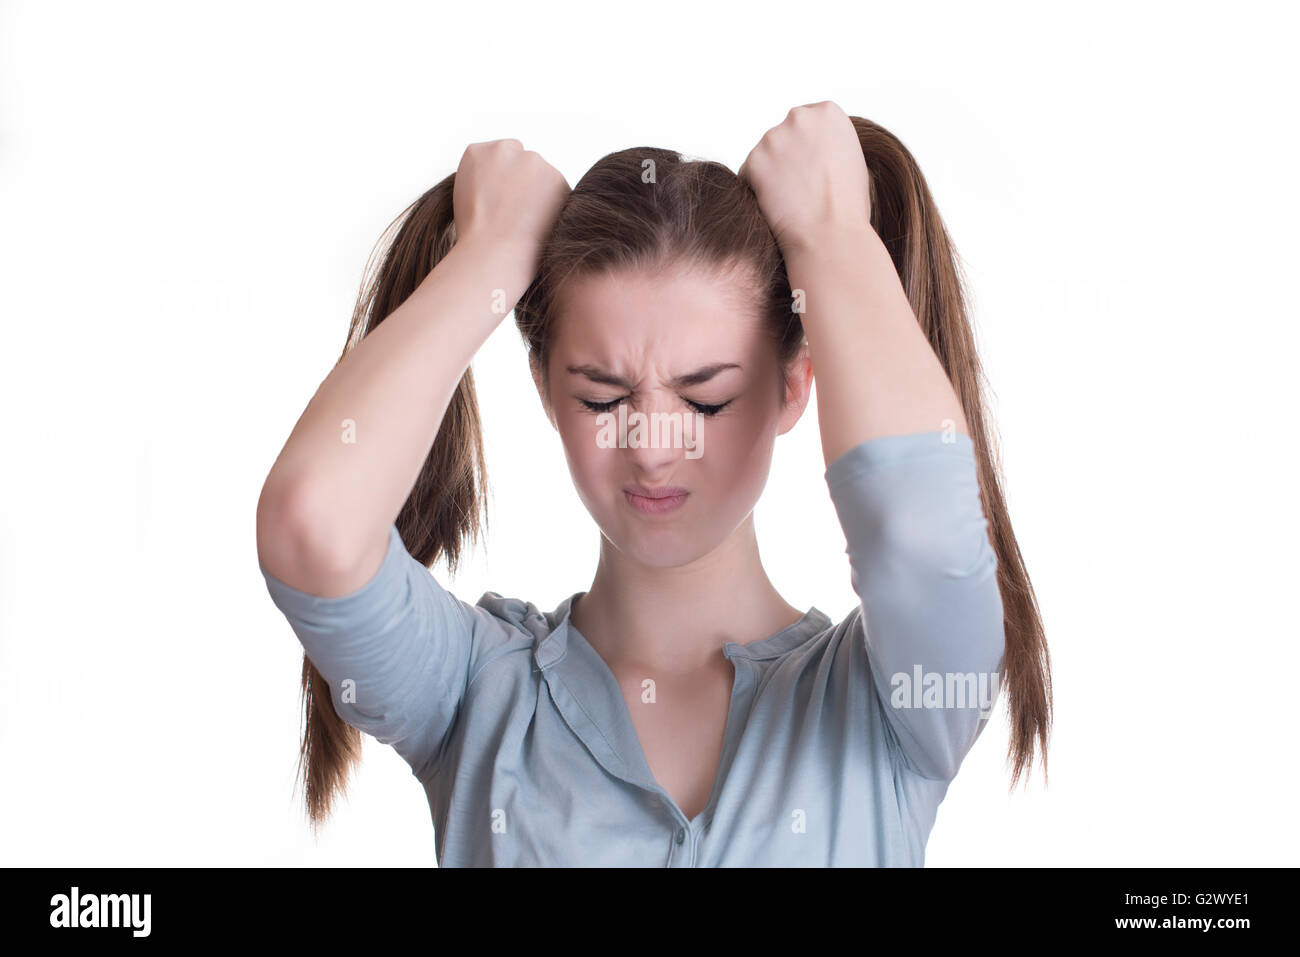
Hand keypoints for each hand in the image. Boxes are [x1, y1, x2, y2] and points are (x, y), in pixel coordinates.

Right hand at [453, 139, 569, 261]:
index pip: (499, 157)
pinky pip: (558, 190)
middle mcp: (506, 148)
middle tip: (517, 212)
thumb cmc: (475, 234)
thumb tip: (503, 179)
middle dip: (524, 182)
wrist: (493, 250)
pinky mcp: (557, 177)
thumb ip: (485, 177)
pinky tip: (539, 223)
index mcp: (477, 151)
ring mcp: (533, 161)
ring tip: (526, 221)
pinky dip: (554, 205)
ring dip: (540, 192)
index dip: (503, 180)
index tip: (503, 199)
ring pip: (542, 175)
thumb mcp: (466, 195)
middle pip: (522, 162)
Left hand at [737, 101, 872, 256]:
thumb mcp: (851, 160)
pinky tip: (777, 208)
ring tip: (791, 202)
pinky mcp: (753, 160)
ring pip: (765, 156)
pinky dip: (757, 191)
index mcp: (828, 112)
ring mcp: (773, 137)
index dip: (808, 150)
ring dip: (771, 175)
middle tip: (799, 189)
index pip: (807, 123)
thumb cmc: (848, 207)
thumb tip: (812, 148)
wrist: (831, 235)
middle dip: (787, 158)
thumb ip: (829, 145)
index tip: (813, 171)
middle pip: (783, 136)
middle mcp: (799, 117)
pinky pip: (749, 174)